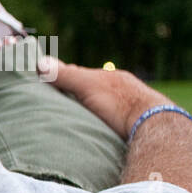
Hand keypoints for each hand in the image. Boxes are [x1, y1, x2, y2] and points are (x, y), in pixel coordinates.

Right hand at [40, 56, 166, 139]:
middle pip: (89, 90)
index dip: (61, 77)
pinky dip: (96, 122)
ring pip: (98, 106)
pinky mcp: (128, 126)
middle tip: (53, 101)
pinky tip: (89, 130)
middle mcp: (119, 90)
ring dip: (84, 110)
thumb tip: (39, 62)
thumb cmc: (119, 102)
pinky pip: (106, 121)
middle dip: (73, 94)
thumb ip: (65, 75)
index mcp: (109, 78)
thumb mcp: (87, 85)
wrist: (151, 125)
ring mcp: (125, 108)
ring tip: (67, 118)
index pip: (79, 74)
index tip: (44, 82)